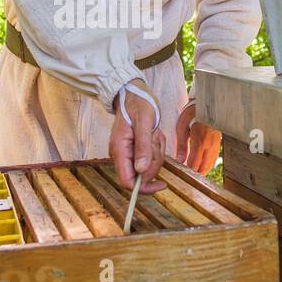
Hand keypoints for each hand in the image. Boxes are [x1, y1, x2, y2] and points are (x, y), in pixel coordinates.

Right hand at [109, 79, 165, 194]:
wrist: (133, 94)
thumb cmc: (138, 104)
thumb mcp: (144, 123)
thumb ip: (143, 147)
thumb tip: (142, 171)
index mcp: (119, 150)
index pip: (127, 182)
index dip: (144, 187)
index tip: (161, 184)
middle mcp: (121, 155)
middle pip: (141, 176)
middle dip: (155, 162)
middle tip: (157, 141)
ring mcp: (127, 153)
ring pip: (148, 167)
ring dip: (157, 152)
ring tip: (154, 134)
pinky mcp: (134, 150)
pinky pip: (150, 158)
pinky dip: (156, 148)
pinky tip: (154, 134)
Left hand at [175, 100, 220, 175]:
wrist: (207, 104)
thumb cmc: (192, 113)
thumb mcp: (182, 127)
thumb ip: (181, 145)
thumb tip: (180, 160)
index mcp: (200, 141)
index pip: (194, 163)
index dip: (188, 171)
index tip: (182, 174)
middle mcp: (210, 145)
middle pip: (204, 166)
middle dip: (196, 174)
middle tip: (188, 178)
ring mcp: (216, 144)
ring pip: (210, 164)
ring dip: (203, 170)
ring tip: (194, 174)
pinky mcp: (218, 143)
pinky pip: (214, 158)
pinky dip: (208, 164)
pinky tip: (202, 166)